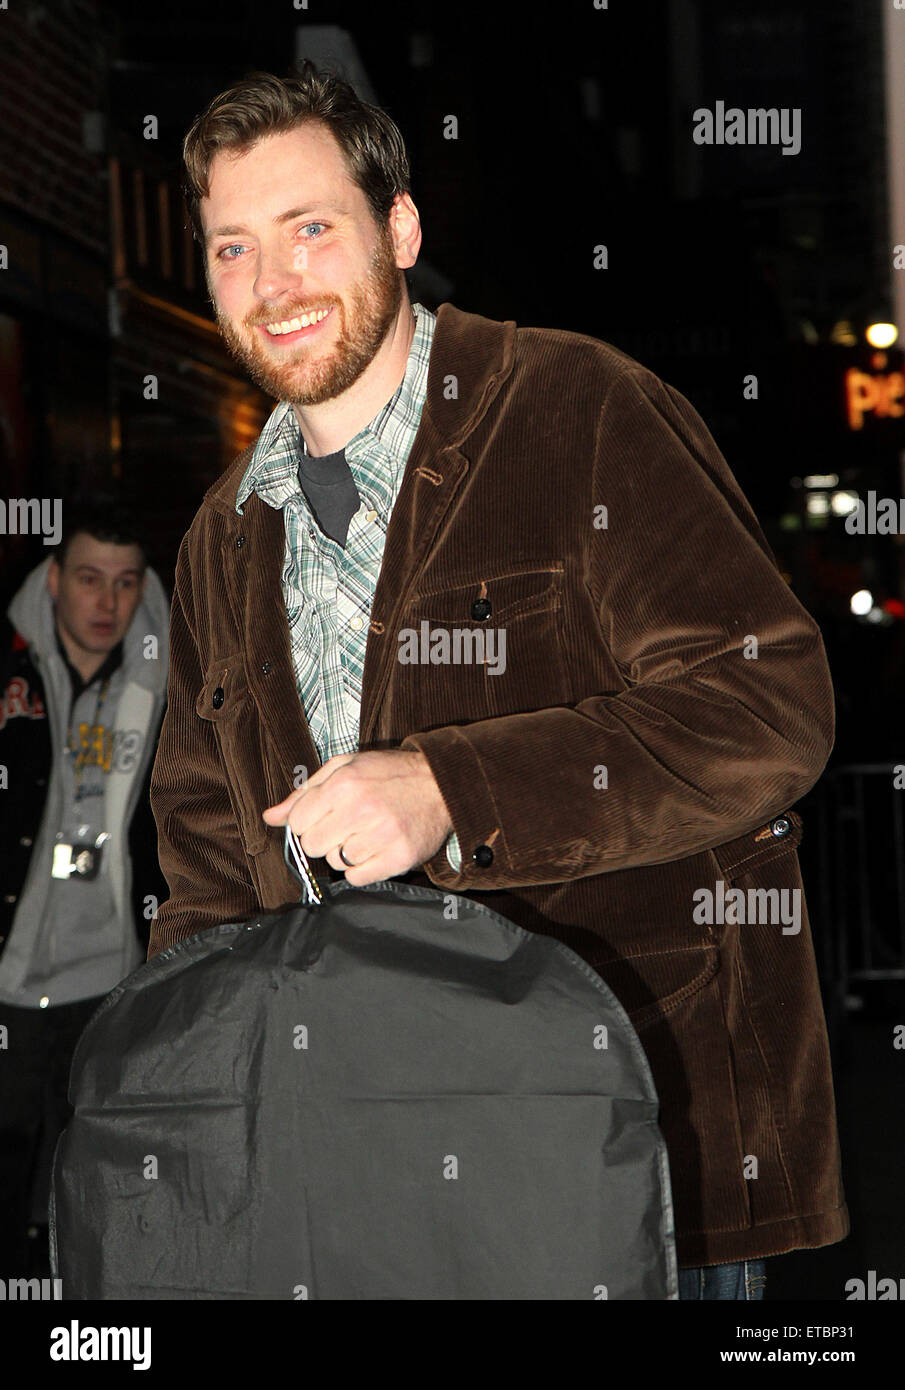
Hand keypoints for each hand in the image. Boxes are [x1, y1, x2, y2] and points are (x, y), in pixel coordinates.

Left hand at [262, 749, 453, 886]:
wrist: (441, 785)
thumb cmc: (389, 774)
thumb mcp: (345, 768)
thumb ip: (304, 793)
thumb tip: (270, 817)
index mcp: (344, 783)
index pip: (298, 822)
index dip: (308, 820)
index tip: (325, 815)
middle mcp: (362, 809)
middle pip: (313, 845)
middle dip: (325, 837)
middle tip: (347, 824)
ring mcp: (382, 836)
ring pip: (336, 863)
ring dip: (346, 852)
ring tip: (367, 832)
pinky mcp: (399, 858)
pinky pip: (358, 878)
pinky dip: (362, 868)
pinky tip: (376, 848)